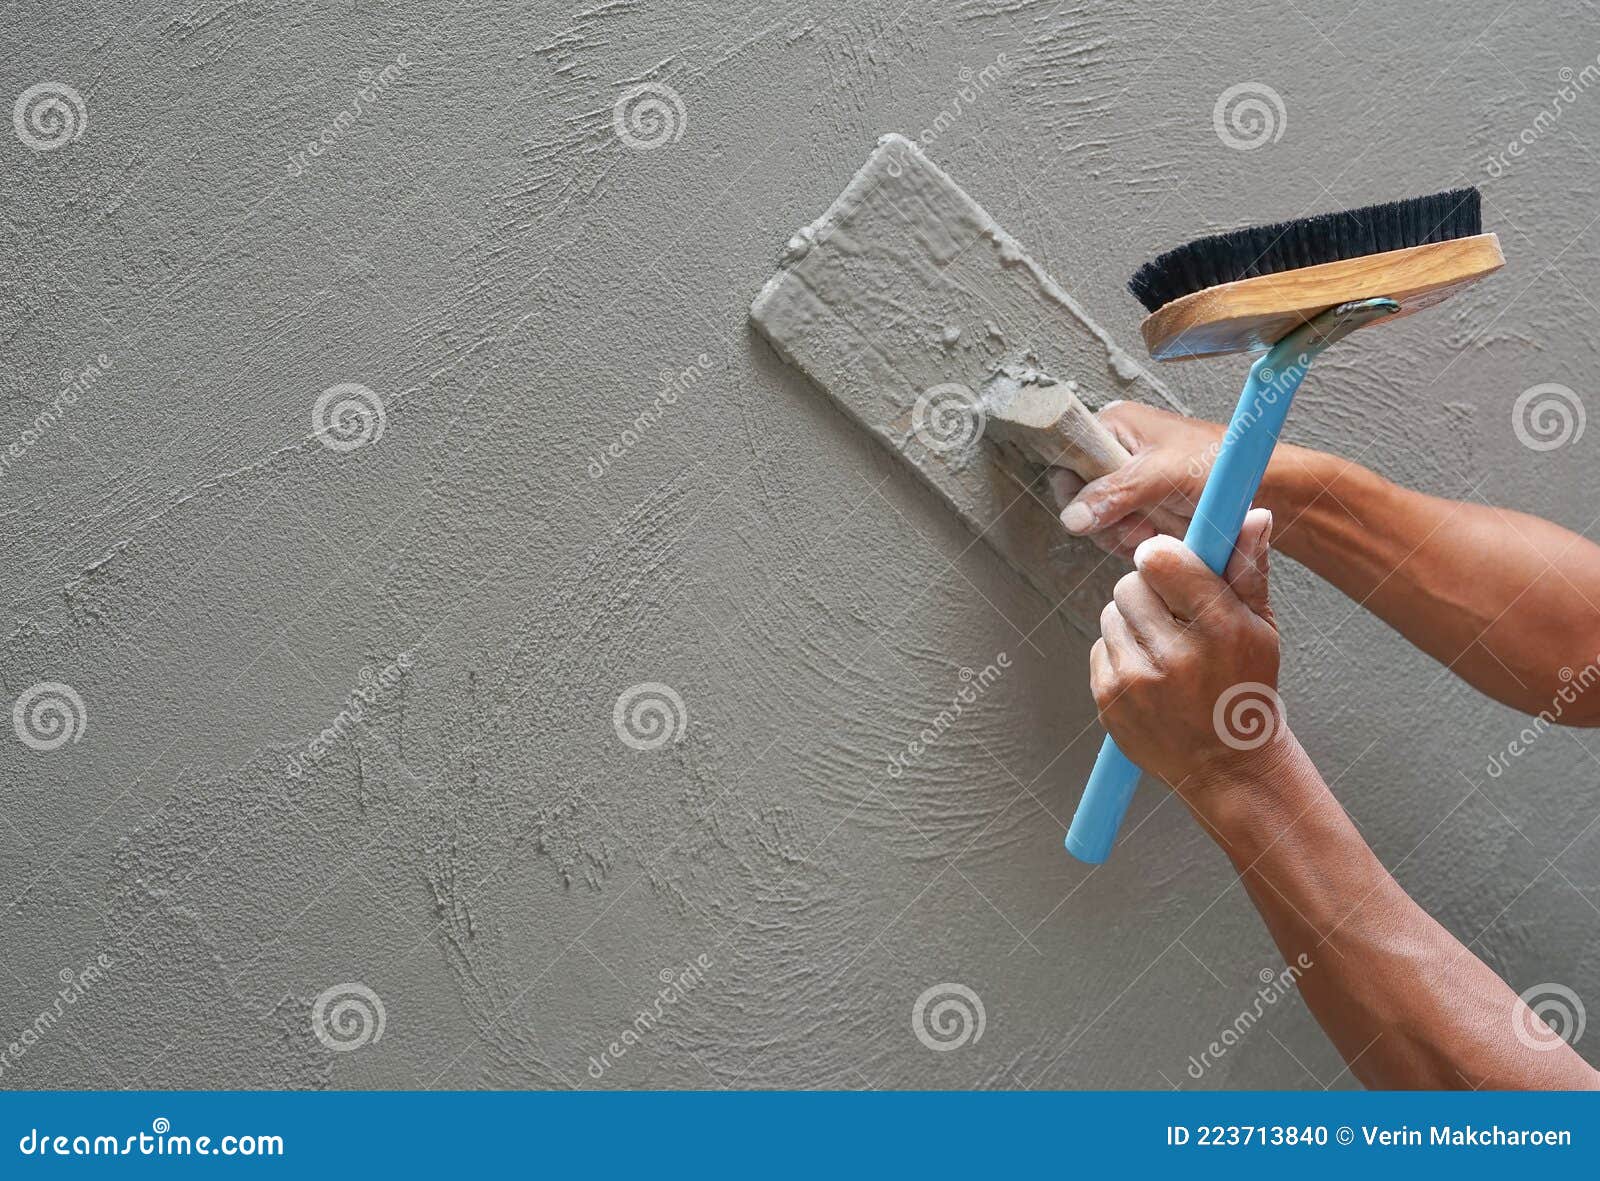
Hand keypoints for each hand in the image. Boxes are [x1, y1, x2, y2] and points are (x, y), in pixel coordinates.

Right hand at [1047, 401, 1223, 558]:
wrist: (1263, 492)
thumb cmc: (1223, 466)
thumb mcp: (1163, 475)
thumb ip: (1114, 493)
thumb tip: (1072, 517)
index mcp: (1115, 425)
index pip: (1067, 457)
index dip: (1078, 488)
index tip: (1101, 507)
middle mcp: (1116, 452)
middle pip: (1079, 494)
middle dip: (1104, 518)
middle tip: (1136, 524)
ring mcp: (1127, 483)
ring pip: (1095, 519)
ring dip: (1120, 533)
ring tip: (1152, 529)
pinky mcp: (1140, 508)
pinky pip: (1115, 532)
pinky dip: (1131, 541)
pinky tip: (1156, 536)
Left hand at [1090, 508, 1286, 796]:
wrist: (1227, 765)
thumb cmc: (1245, 687)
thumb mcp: (1261, 627)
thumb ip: (1248, 568)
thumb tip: (1253, 513)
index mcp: (1221, 630)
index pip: (1163, 561)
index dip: (1161, 556)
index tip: (1168, 562)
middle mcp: (1177, 657)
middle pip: (1130, 584)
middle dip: (1148, 590)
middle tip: (1172, 614)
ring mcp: (1138, 682)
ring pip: (1111, 612)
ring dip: (1132, 622)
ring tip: (1164, 648)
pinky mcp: (1110, 699)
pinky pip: (1100, 646)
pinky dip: (1120, 652)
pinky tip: (1149, 672)